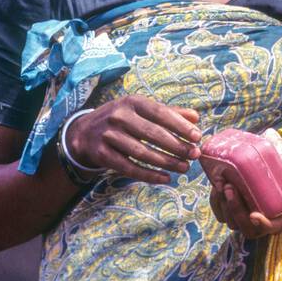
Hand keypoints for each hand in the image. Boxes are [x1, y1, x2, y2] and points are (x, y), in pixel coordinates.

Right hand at [66, 94, 201, 183]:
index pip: (160, 113)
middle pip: (153, 134)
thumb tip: (195, 117)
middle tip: (194, 155)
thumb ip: (169, 112)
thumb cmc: (121, 119)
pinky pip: (129, 168)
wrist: (84, 133)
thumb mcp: (141, 110)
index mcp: (132, 102)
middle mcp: (119, 116)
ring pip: (142, 153)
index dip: (180, 126)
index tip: (197, 137)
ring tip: (184, 168)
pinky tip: (165, 178)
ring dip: (166, 162)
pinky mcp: (102, 154)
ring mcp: (109, 136)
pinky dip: (149, 175)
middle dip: (177, 146)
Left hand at [209, 143, 281, 238]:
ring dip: (224, 206)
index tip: (254, 215)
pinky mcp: (241, 211)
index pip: (273, 227)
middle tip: (229, 186)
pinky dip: (217, 204)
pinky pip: (225, 214)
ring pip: (233, 222)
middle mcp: (267, 222)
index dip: (263, 224)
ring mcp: (252, 219)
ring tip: (221, 183)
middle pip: (247, 227)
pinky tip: (216, 185)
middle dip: (235, 209)